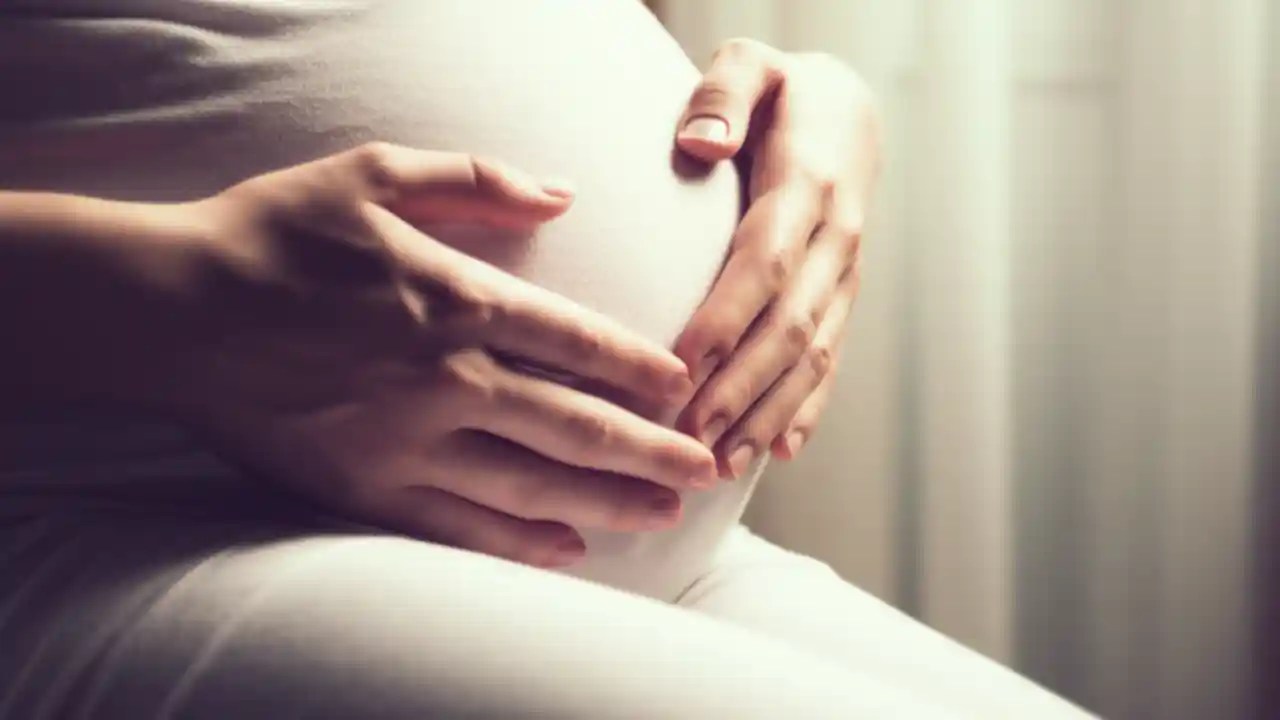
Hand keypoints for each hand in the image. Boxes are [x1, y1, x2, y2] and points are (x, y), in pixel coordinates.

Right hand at [170, 143, 714, 566]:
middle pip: (577, 425)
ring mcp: (406, 442)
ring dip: (606, 503)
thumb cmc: (274, 233)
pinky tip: (566, 552)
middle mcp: (446, 380)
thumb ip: (477, 179)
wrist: (170, 310)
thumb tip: (562, 193)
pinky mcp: (364, 487)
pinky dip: (518, 544)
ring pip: (531, 485)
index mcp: (457, 301)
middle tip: (707, 471)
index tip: (686, 388)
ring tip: (663, 516)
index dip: (642, 369)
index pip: (578, 342)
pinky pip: (459, 527)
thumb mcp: (373, 172)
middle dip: (652, 451)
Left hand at [672, 40, 881, 475]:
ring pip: (810, 357)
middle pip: (787, 326)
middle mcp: (835, 240)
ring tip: (719, 465)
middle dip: (736, 389)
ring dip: (764, 415)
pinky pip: (831, 362)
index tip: (680, 370)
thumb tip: (699, 144)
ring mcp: (845, 278)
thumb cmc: (782, 90)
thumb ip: (723, 94)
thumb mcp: (750, 65)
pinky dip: (805, 410)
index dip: (725, 319)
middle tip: (684, 442)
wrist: (850, 113)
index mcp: (808, 183)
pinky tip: (777, 453)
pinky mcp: (843, 301)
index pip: (763, 262)